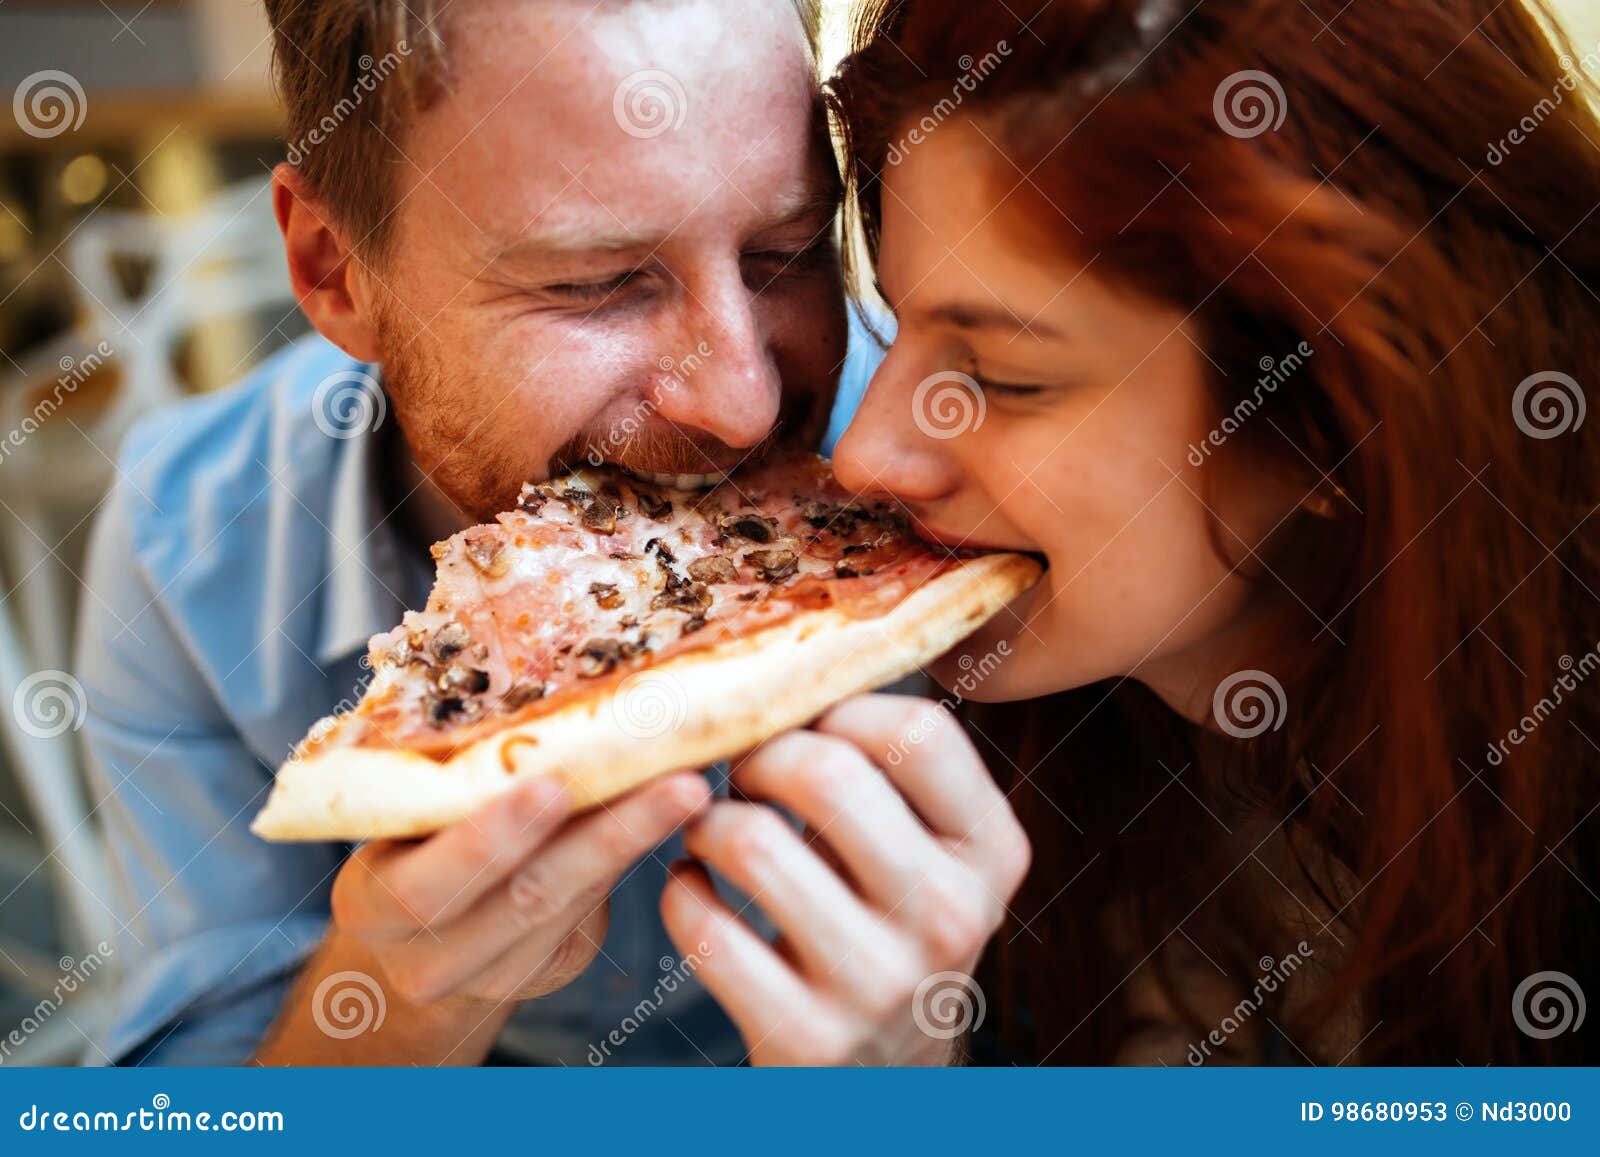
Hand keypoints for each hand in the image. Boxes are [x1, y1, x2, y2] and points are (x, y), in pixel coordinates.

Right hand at [331, 770, 709, 1007]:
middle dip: (601, 839)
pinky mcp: (545, 974)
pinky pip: (592, 915)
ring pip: (571, 908)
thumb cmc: (410, 842)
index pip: (424, 886)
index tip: (553, 785)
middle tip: (672, 784)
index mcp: (369, 904)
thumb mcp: (405, 821)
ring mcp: (488, 979)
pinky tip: (675, 812)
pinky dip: (632, 857)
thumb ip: (451, 783)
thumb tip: (543, 684)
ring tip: (691, 786)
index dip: (490, 839)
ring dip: (637, 841)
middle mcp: (422, 958)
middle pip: (521, 900)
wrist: (418, 932)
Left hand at [660, 694, 1030, 1064]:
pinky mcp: (807, 1037)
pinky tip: (697, 893)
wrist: (885, 1078)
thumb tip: (795, 664)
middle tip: (744, 773)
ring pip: (751, 839)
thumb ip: (892, 775)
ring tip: (715, 834)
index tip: (810, 729)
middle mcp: (953, 916)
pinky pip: (704, 924)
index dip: (841, 710)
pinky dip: (681, 894)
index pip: (917, 729)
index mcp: (993, 852)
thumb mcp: (929, 854)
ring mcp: (881, 982)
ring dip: (709, 824)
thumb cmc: (890, 927)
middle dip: (759, 755)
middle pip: (826, 770)